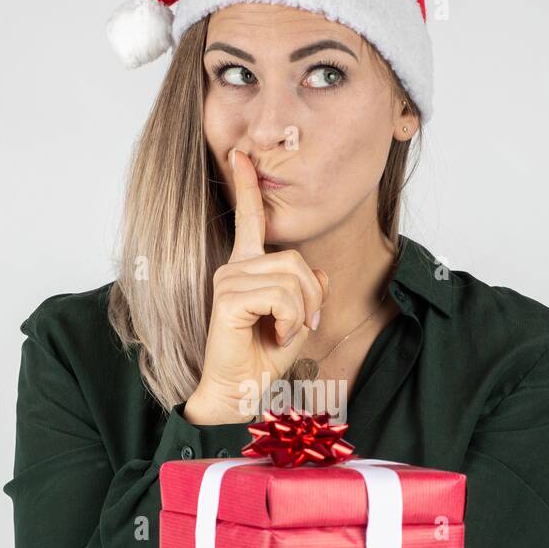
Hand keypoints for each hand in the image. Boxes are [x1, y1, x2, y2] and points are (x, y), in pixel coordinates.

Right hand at [185, 149, 329, 423]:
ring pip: (292, 277)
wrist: (238, 392)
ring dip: (300, 312)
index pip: (250, 219)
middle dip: (311, 296)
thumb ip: (308, 291)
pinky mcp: (230, 297)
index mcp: (246, 268)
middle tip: (300, 326)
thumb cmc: (261, 360)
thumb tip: (318, 272)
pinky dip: (289, 320)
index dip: (247, 187)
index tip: (240, 155)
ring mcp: (229, 279)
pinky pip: (281, 296)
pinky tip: (274, 336)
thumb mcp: (297, 322)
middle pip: (296, 259)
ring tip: (282, 334)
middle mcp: (234, 267)